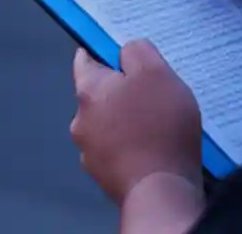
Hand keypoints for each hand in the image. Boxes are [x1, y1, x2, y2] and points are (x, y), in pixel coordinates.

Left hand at [70, 41, 203, 206]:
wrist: (160, 190)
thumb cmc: (158, 126)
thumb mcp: (155, 72)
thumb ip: (137, 51)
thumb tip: (126, 51)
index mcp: (88, 90)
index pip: (85, 60)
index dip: (104, 53)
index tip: (122, 55)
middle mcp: (80, 121)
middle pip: (98, 95)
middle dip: (120, 91)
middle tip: (151, 93)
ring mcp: (90, 152)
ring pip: (107, 125)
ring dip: (125, 122)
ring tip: (157, 125)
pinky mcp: (105, 177)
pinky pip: (118, 152)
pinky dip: (131, 147)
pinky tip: (154, 149)